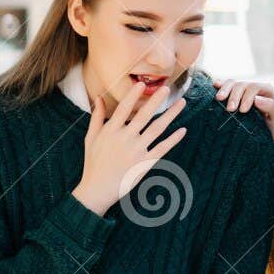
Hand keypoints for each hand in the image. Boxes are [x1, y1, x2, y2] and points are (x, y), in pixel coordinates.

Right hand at [71, 81, 187, 216]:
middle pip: (143, 116)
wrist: (97, 190)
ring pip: (157, 129)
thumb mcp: (90, 138)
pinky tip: (182, 130)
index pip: (123, 109)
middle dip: (156, 101)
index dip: (132, 96)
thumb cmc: (93, 162)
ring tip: (181, 103)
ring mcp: (136, 152)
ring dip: (171, 115)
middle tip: (166, 88)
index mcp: (111, 131)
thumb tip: (100, 98)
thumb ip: (97, 117)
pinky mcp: (144, 163)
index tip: (141, 84)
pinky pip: (162, 149)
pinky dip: (173, 140)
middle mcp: (125, 139)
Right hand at [214, 77, 273, 143]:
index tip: (242, 111)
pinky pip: (223, 85)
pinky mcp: (230, 95)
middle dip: (235, 96)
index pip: (255, 87)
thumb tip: (257, 99)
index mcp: (266, 92)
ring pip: (232, 83)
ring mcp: (241, 91)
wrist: (257, 139)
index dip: (248, 96)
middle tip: (230, 110)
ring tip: (219, 99)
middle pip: (242, 85)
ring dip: (225, 90)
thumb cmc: (269, 130)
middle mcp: (253, 88)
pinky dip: (219, 85)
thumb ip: (272, 109)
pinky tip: (214, 86)